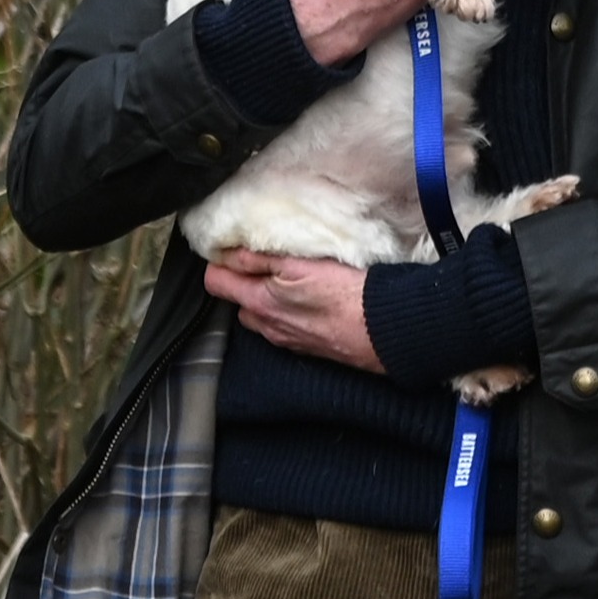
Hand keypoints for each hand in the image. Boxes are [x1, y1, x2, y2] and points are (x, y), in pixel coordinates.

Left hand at [206, 252, 381, 371]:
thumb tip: (228, 252)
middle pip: (238, 302)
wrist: (382, 329)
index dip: (220, 263)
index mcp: (259, 303)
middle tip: (271, 263)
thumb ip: (260, 258)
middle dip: (246, 283)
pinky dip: (289, 314)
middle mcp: (267, 326)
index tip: (235, 250)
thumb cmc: (346, 295)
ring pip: (262, 316)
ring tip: (294, 282)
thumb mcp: (300, 265)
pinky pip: (284, 328)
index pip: (215, 283)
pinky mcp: (306, 348)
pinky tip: (312, 301)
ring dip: (269, 300)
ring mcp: (286, 340)